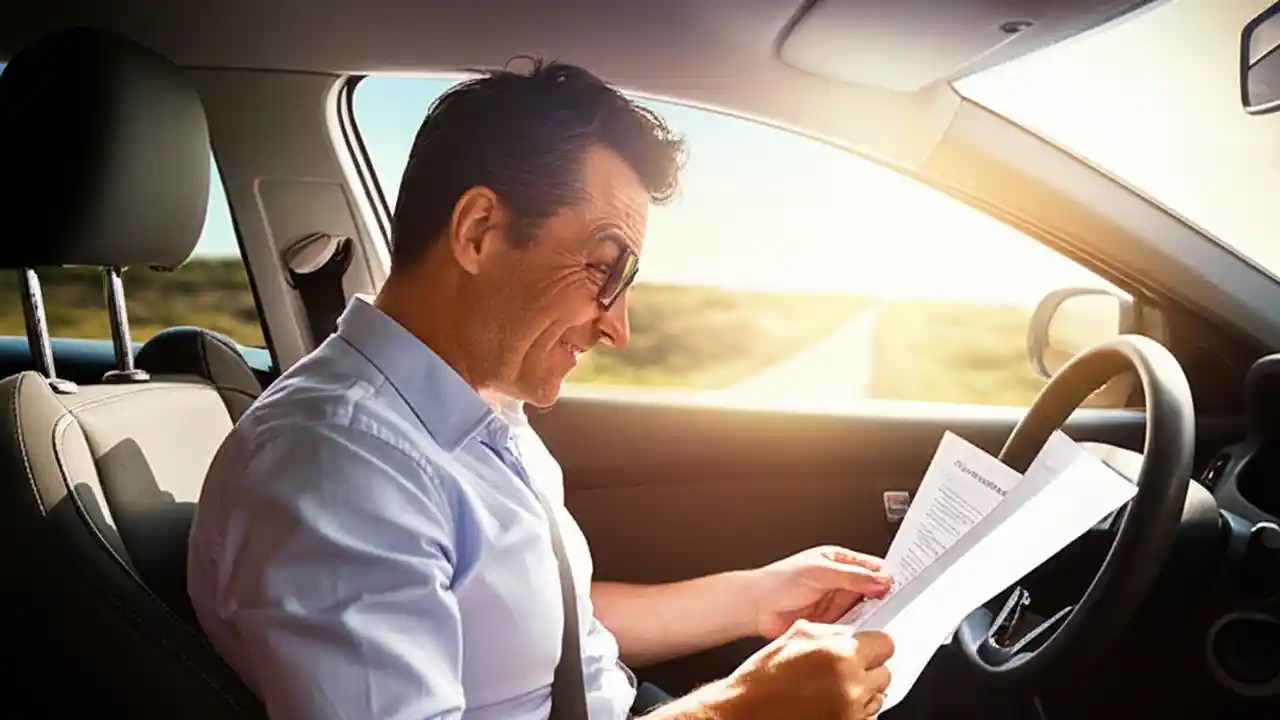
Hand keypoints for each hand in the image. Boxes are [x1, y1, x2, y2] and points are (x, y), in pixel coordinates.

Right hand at [650, 621, 893, 718]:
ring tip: (833, 687)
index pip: (886, 644)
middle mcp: (852, 682)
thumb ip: (831, 632)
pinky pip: (867, 716)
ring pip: (877, 696)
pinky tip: (832, 703)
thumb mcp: (797, 636)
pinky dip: (855, 710)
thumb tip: (851, 632)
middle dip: (868, 669)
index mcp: (842, 652)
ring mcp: (852, 709)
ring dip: (862, 691)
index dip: (873, 645)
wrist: (748, 711)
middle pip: (885, 672)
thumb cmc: (766, 676)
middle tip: (845, 668)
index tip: (865, 648)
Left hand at [749, 545, 891, 638]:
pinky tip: (862, 632)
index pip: (873, 567)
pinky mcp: (832, 622)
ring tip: (878, 620)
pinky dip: (858, 629)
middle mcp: (841, 581)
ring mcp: (836, 602)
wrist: (756, 608)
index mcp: (839, 561)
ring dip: (871, 616)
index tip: (900, 588)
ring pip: (865, 610)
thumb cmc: (779, 581)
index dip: (888, 576)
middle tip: (893, 607)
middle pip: (873, 590)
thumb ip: (852, 577)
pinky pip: (853, 626)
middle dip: (883, 599)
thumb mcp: (820, 572)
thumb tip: (882, 579)